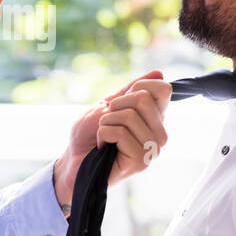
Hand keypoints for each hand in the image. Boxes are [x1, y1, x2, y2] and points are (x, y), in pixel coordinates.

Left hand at [52, 70, 171, 205]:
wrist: (73, 162)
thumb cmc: (88, 135)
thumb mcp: (108, 105)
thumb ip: (131, 90)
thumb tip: (159, 72)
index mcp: (154, 119)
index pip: (163, 90)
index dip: (138, 87)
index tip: (119, 103)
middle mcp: (159, 134)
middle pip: (143, 98)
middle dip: (115, 106)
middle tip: (106, 122)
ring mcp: (152, 149)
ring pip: (128, 116)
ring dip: (105, 123)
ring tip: (103, 137)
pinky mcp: (140, 161)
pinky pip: (119, 133)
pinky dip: (102, 135)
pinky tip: (102, 148)